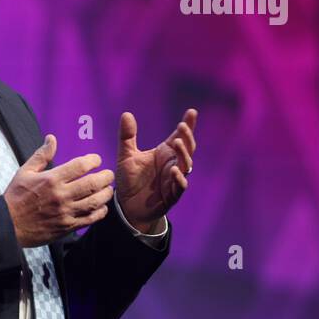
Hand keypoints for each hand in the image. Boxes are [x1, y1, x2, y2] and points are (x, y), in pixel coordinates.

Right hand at [3, 135, 114, 247]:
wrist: (8, 225)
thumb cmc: (15, 197)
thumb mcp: (25, 172)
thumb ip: (41, 155)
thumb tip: (52, 139)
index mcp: (51, 179)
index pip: (80, 166)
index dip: (93, 160)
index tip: (96, 160)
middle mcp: (61, 195)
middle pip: (93, 183)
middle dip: (106, 177)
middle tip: (108, 175)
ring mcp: (65, 212)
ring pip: (95, 201)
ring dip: (106, 194)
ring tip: (108, 190)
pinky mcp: (67, 226)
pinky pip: (90, 219)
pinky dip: (100, 212)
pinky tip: (101, 207)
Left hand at [115, 108, 197, 231]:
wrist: (126, 206)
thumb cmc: (130, 180)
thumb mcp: (126, 156)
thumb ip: (127, 136)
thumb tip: (126, 114)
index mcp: (164, 153)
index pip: (179, 137)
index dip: (187, 125)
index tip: (192, 112)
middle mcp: (172, 164)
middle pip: (187, 149)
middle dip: (187, 137)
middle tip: (182, 126)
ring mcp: (173, 180)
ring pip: (186, 166)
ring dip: (183, 155)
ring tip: (177, 143)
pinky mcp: (171, 195)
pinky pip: (179, 186)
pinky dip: (178, 179)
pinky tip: (174, 171)